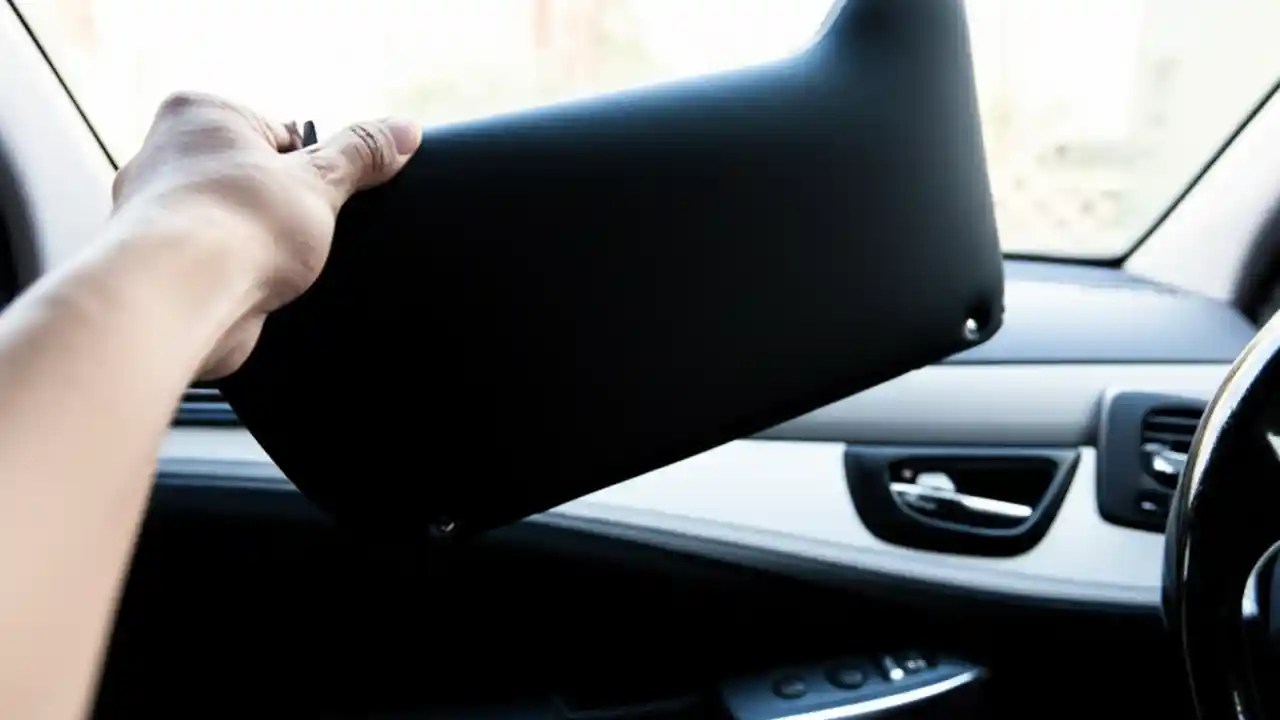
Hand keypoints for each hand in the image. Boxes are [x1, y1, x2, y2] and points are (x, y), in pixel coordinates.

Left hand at [109, 92, 420, 376]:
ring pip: (235, 227)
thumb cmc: (240, 222)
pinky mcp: (159, 267)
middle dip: (285, 210)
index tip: (322, 197)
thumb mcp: (320, 179)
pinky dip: (239, 279)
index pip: (278, 135)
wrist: (178, 298)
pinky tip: (253, 290)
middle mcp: (166, 156)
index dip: (311, 171)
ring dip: (262, 249)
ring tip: (278, 267)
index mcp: (200, 115)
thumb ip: (362, 154)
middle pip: (255, 180)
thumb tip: (404, 131)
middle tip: (305, 232)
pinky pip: (217, 266)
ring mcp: (157, 215)